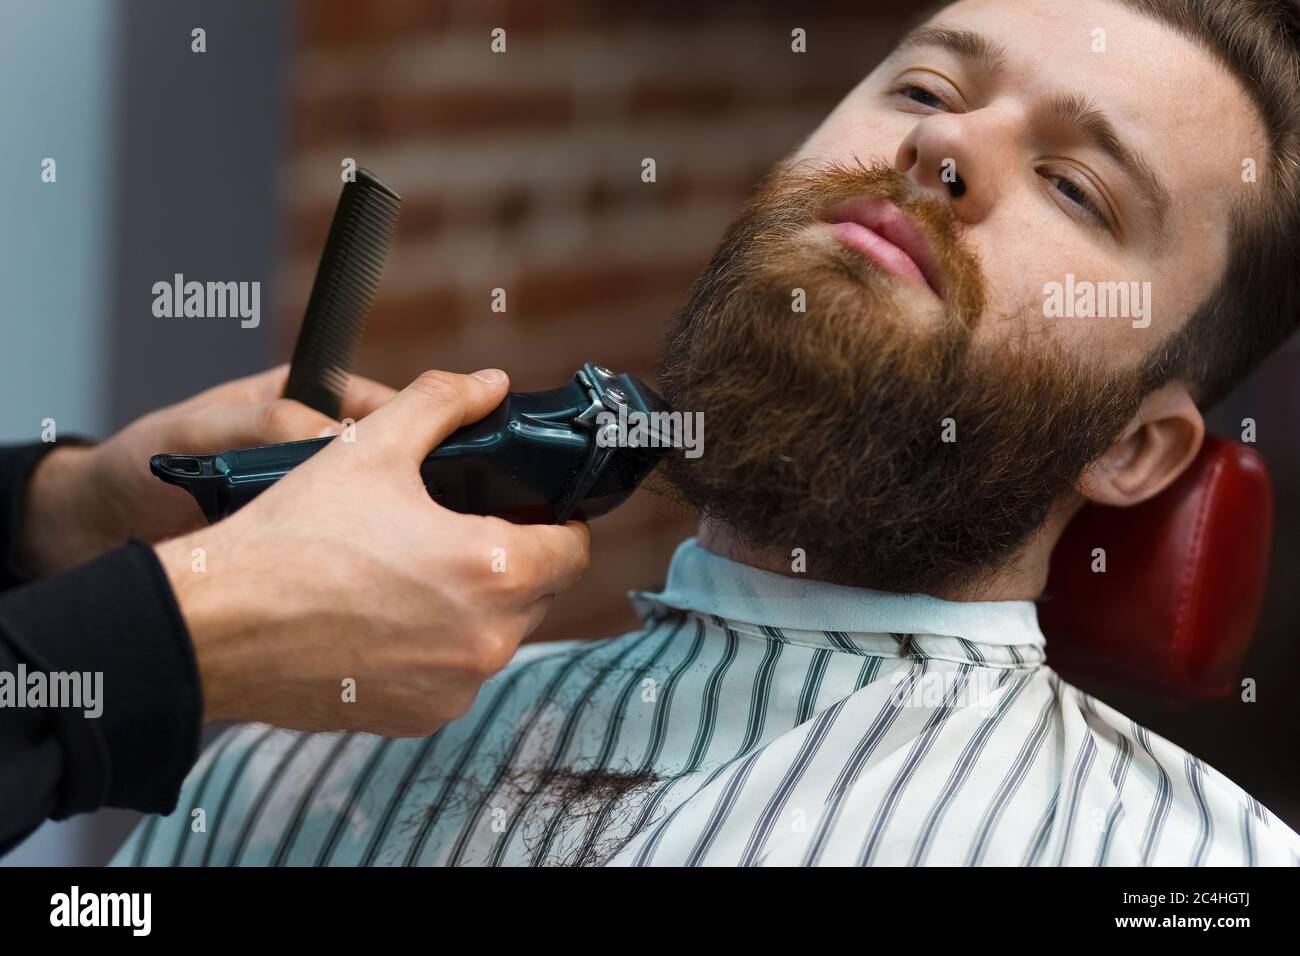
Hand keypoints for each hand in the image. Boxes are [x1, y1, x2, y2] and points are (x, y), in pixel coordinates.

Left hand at [21, 365, 395, 576]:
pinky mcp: (299, 549)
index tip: (434, 445)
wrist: (94, 534)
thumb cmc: (137, 465)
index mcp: (296, 402)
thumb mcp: (198, 431)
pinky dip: (354, 564)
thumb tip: (334, 438)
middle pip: (382, 460)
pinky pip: (340, 551)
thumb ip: (264, 424)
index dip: (408, 421)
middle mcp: (310, 450)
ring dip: (379, 528)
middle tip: (423, 505)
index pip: (374, 403)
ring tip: (394, 545)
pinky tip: (363, 577)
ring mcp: (308, 503)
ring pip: (367, 511)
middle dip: (404, 483)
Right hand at [155, 369, 590, 736]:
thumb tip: (488, 384)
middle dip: (511, 560)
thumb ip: (441, 403)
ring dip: (473, 607)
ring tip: (415, 571)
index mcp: (495, 571)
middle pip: (537, 594)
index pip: (574, 551)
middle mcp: (488, 641)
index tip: (535, 510)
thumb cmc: (292, 537)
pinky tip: (387, 617)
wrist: (215, 627)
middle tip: (459, 530)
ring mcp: (454, 689)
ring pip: (493, 636)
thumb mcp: (370, 446)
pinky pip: (451, 676)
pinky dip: (434, 649)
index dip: (560, 523)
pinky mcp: (417, 719)